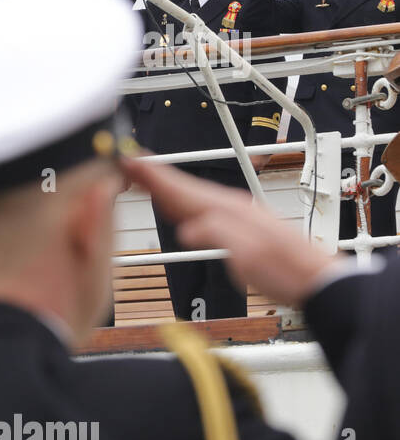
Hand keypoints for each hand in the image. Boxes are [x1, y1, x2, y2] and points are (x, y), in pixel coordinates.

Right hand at [120, 155, 335, 306]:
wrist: (316, 281)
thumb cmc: (286, 270)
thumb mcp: (247, 254)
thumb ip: (216, 234)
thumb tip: (187, 228)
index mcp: (227, 209)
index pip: (180, 188)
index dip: (151, 174)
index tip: (126, 158)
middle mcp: (229, 207)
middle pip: (181, 186)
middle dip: (151, 174)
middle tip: (124, 160)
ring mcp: (233, 216)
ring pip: (188, 195)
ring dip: (162, 186)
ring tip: (141, 176)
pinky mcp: (236, 228)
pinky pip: (197, 208)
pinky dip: (177, 201)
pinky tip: (173, 205)